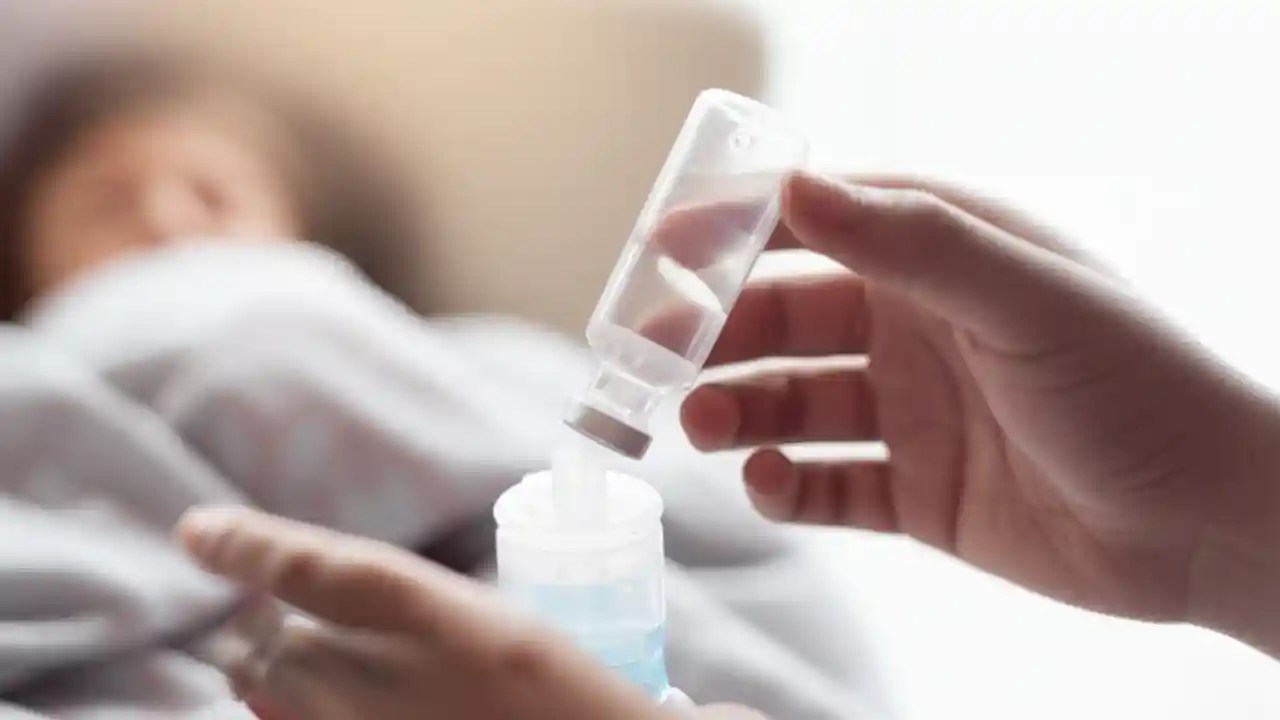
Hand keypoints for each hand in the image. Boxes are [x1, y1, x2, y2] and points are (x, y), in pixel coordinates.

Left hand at [176, 507, 752, 718]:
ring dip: (263, 662)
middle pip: (267, 633)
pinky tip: (313, 698)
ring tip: (279, 653)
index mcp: (417, 606)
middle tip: (267, 610)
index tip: (197, 530)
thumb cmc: (555, 687)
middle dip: (258, 618)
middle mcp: (372, 666)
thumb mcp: (489, 622)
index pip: (303, 565)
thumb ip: (404, 606)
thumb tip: (330, 598)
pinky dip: (282, 706)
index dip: (243, 543)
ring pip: (266, 684)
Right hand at [680, 172, 1279, 653]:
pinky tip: (768, 486)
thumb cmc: (1134, 386)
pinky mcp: (917, 494)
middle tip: (655, 355)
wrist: (1205, 525)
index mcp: (942, 261)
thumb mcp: (1023, 296)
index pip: (821, 225)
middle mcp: (917, 331)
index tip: (664, 241)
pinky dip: (786, 489)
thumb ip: (910, 241)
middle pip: (788, 320)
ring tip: (698, 425)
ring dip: (738, 412)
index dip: (740, 228)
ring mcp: (914, 415)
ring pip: (795, 406)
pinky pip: (828, 489)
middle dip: (717, 334)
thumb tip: (796, 186)